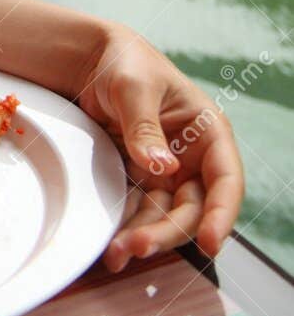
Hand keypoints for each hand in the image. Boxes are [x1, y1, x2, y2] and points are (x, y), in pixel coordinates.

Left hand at [74, 23, 243, 271]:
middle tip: (138, 246)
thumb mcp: (134, 88)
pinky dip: (127, 227)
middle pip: (193, 209)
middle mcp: (193, 159)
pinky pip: (139, 211)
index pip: (226, 180)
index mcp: (208, 132)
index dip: (222, 215)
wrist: (90, 62)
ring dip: (145, 237)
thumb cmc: (124, 63)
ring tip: (116, 253)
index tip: (210, 244)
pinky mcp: (140, 180)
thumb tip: (163, 167)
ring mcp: (167, 173)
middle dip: (169, 232)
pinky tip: (110, 243)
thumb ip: (145, 127)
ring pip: (165, 217)